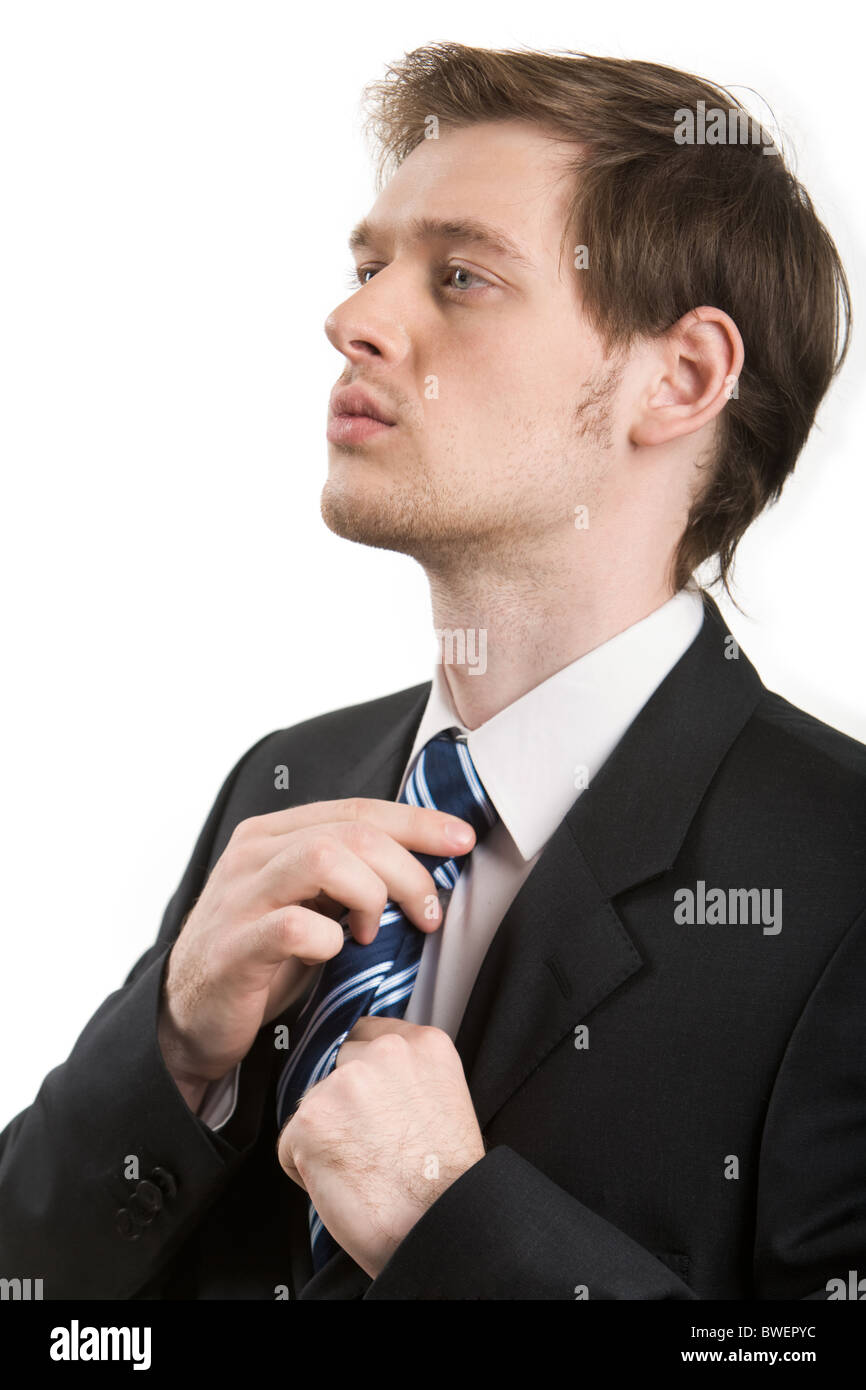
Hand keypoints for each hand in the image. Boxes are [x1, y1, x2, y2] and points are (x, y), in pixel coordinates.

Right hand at [157, 798, 475, 1109]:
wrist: (190, 1017)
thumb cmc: (260, 958)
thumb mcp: (307, 904)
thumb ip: (347, 875)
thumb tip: (422, 864)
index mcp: (273, 834)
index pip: (357, 809)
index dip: (417, 822)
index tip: (462, 840)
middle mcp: (253, 854)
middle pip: (351, 832)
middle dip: (406, 868)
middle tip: (427, 912)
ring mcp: (239, 897)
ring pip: (323, 859)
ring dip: (370, 894)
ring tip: (373, 930)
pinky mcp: (234, 946)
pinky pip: (294, 926)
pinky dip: (329, 939)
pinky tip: (332, 954)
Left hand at [276, 1017, 485, 1278]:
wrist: (440, 1227)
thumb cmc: (444, 1183)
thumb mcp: (443, 1101)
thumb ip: (406, 1075)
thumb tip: (368, 1077)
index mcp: (423, 1045)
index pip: (367, 1035)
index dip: (363, 1073)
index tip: (372, 1103)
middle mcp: (385, 1053)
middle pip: (337, 1066)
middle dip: (342, 1103)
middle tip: (369, 1146)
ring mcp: (345, 1082)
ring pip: (313, 1103)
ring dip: (324, 1135)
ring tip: (361, 1170)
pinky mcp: (311, 1118)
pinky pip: (290, 1143)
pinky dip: (305, 1169)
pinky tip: (343, 1185)